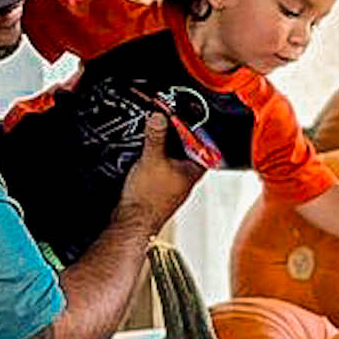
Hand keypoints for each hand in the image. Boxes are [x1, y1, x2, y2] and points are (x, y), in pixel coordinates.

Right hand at [117, 113, 202, 232]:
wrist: (133, 221)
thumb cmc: (149, 199)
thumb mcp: (152, 159)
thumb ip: (156, 136)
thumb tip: (160, 117)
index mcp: (194, 171)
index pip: (205, 146)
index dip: (198, 130)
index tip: (189, 118)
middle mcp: (187, 179)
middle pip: (189, 151)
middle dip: (179, 136)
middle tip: (170, 123)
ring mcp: (174, 185)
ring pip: (175, 160)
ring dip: (167, 147)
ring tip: (158, 135)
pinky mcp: (161, 189)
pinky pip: (163, 168)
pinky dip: (158, 158)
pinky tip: (147, 156)